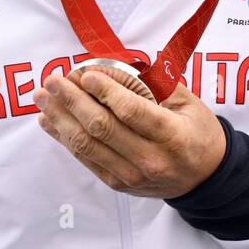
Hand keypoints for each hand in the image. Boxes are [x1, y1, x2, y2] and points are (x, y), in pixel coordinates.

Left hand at [30, 70, 226, 198]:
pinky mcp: (117, 184)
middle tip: (53, 80)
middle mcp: (150, 159)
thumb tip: (116, 65)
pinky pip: (85, 159)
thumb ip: (155, 84)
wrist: (205, 178)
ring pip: (87, 145)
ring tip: (42, 97)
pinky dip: (63, 138)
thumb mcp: (188, 103)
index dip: (105, 91)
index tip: (85, 74)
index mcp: (172, 135)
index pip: (131, 111)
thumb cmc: (197, 132)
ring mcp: (131, 176)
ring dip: (60, 118)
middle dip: (72, 101)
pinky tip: (48, 120)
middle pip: (102, 128)